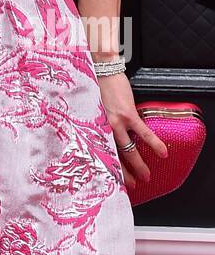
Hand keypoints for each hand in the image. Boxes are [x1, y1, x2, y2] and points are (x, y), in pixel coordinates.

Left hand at [98, 72, 168, 189]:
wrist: (101, 70)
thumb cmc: (96, 87)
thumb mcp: (92, 109)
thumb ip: (98, 124)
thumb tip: (106, 135)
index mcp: (94, 127)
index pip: (100, 152)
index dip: (107, 167)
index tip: (112, 180)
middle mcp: (103, 127)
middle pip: (113, 156)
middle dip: (123, 173)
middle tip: (132, 185)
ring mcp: (116, 121)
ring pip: (128, 149)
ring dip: (138, 164)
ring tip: (146, 176)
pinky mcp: (127, 114)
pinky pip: (143, 132)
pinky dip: (154, 143)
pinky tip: (162, 152)